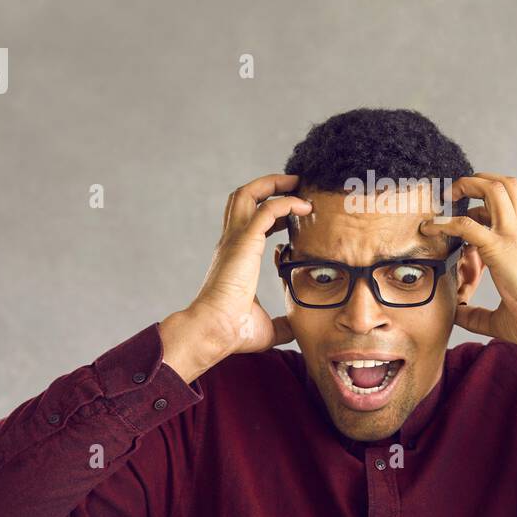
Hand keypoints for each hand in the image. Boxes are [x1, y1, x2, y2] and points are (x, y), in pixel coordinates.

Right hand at [173, 174, 311, 367]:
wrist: (213, 332)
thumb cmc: (232, 332)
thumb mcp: (267, 327)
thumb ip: (282, 323)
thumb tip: (297, 327)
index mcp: (235, 256)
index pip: (249, 220)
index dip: (272, 211)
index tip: (294, 212)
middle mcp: (232, 242)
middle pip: (243, 197)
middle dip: (270, 185)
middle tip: (296, 184)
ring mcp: (235, 240)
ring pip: (248, 194)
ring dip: (274, 184)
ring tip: (298, 184)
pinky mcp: (243, 242)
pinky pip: (267, 209)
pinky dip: (285, 202)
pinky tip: (304, 207)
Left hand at [419, 172, 516, 371]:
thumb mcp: (499, 315)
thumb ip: (475, 313)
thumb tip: (456, 315)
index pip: (505, 205)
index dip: (481, 206)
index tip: (459, 219)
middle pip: (504, 186)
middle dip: (476, 180)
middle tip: (453, 193)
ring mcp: (513, 237)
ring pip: (494, 190)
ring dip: (467, 186)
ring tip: (446, 197)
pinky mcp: (500, 249)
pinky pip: (467, 224)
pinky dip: (446, 222)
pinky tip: (430, 228)